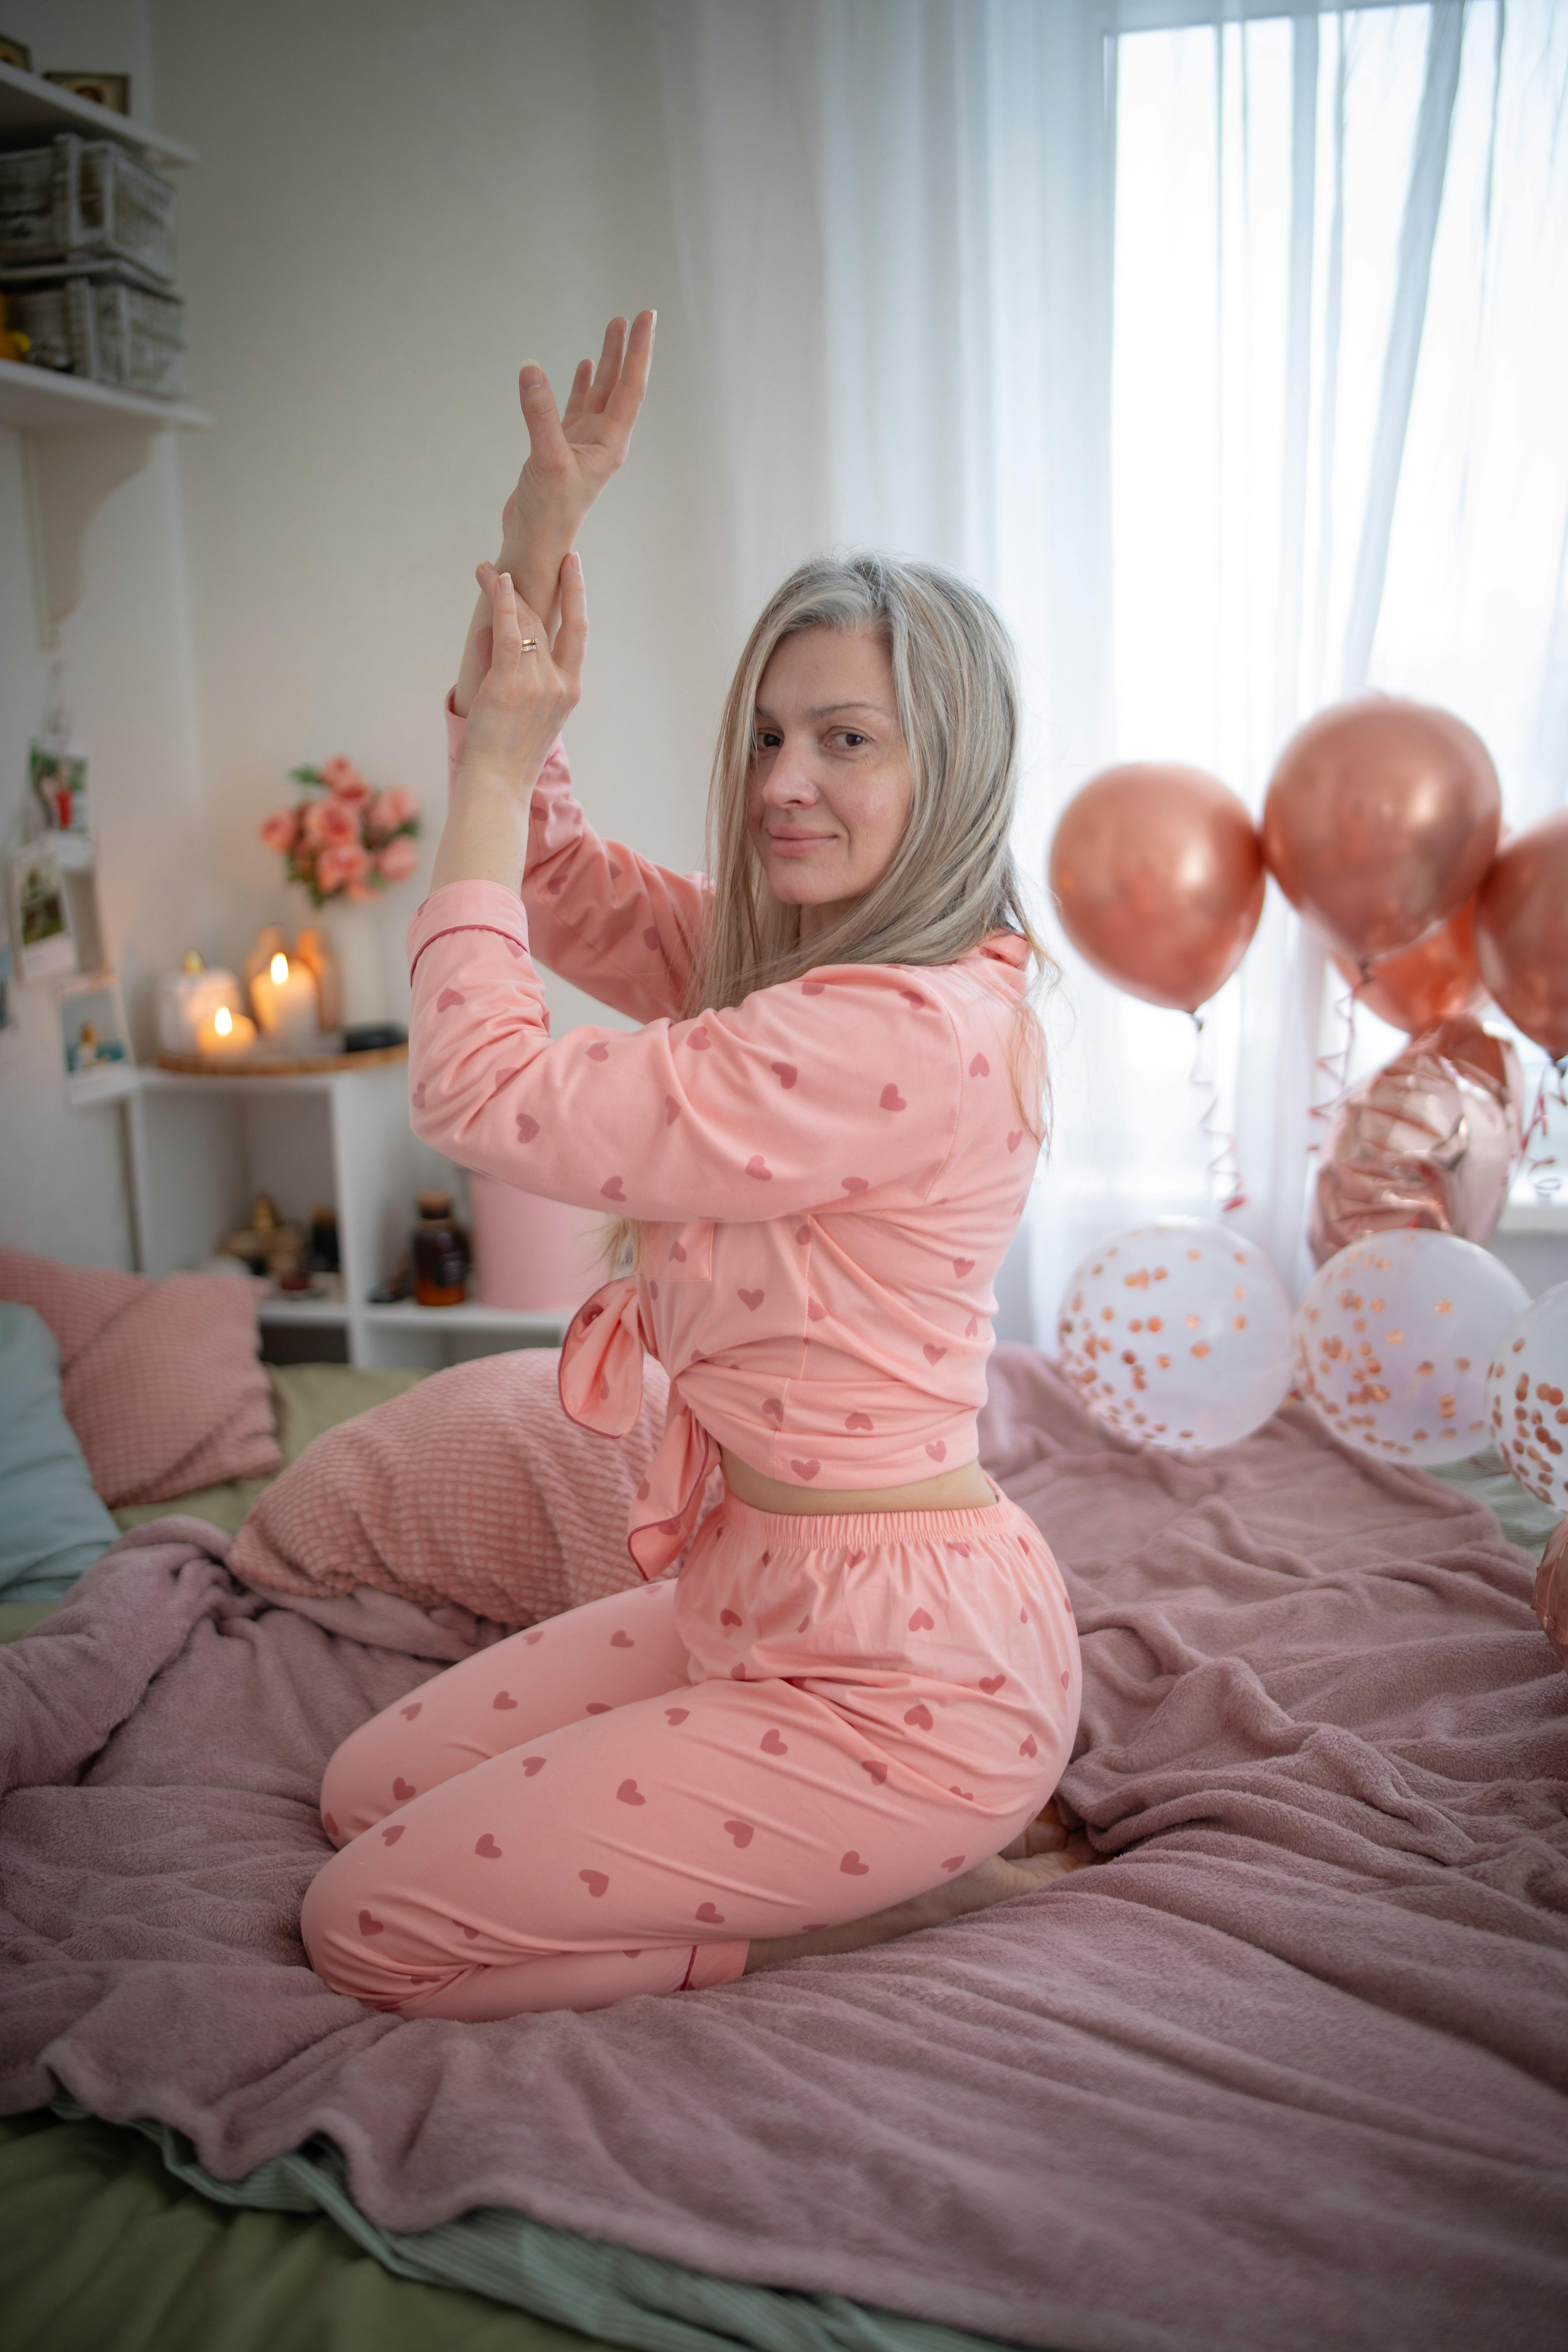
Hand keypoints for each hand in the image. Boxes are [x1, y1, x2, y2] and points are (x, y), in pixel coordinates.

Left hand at [455, 553, 586, 803]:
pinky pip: (508, 633)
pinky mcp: (510, 685)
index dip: (576, 595)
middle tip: (523, 558)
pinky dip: (501, 602)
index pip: (577, 631)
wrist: (498, 786)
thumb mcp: (528, 714)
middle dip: (540, 584)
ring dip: (503, 591)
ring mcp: (538, 684)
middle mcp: (560, 683)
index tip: (573, 566)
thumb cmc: (507, 756)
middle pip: (548, 621)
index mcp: (570, 690)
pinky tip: (494, 578)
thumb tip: (497, 636)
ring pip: (524, 624)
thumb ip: (523, 676)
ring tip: (485, 571)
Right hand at [501, 311, 654, 560]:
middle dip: (627, 351)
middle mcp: (603, 441)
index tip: (647, 317)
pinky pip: (577, 407)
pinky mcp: (562, 447)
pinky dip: (581, 385)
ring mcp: (583, 443)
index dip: (639, 351)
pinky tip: (583, 365)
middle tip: (632, 316)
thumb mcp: (547, 460)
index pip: (631, 388)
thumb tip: (531, 370)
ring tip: (613, 328)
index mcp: (611, 443)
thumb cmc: (549, 511)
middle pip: (621, 385)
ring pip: (600, 393)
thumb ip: (540, 415)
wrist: (534, 542)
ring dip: (606, 362)